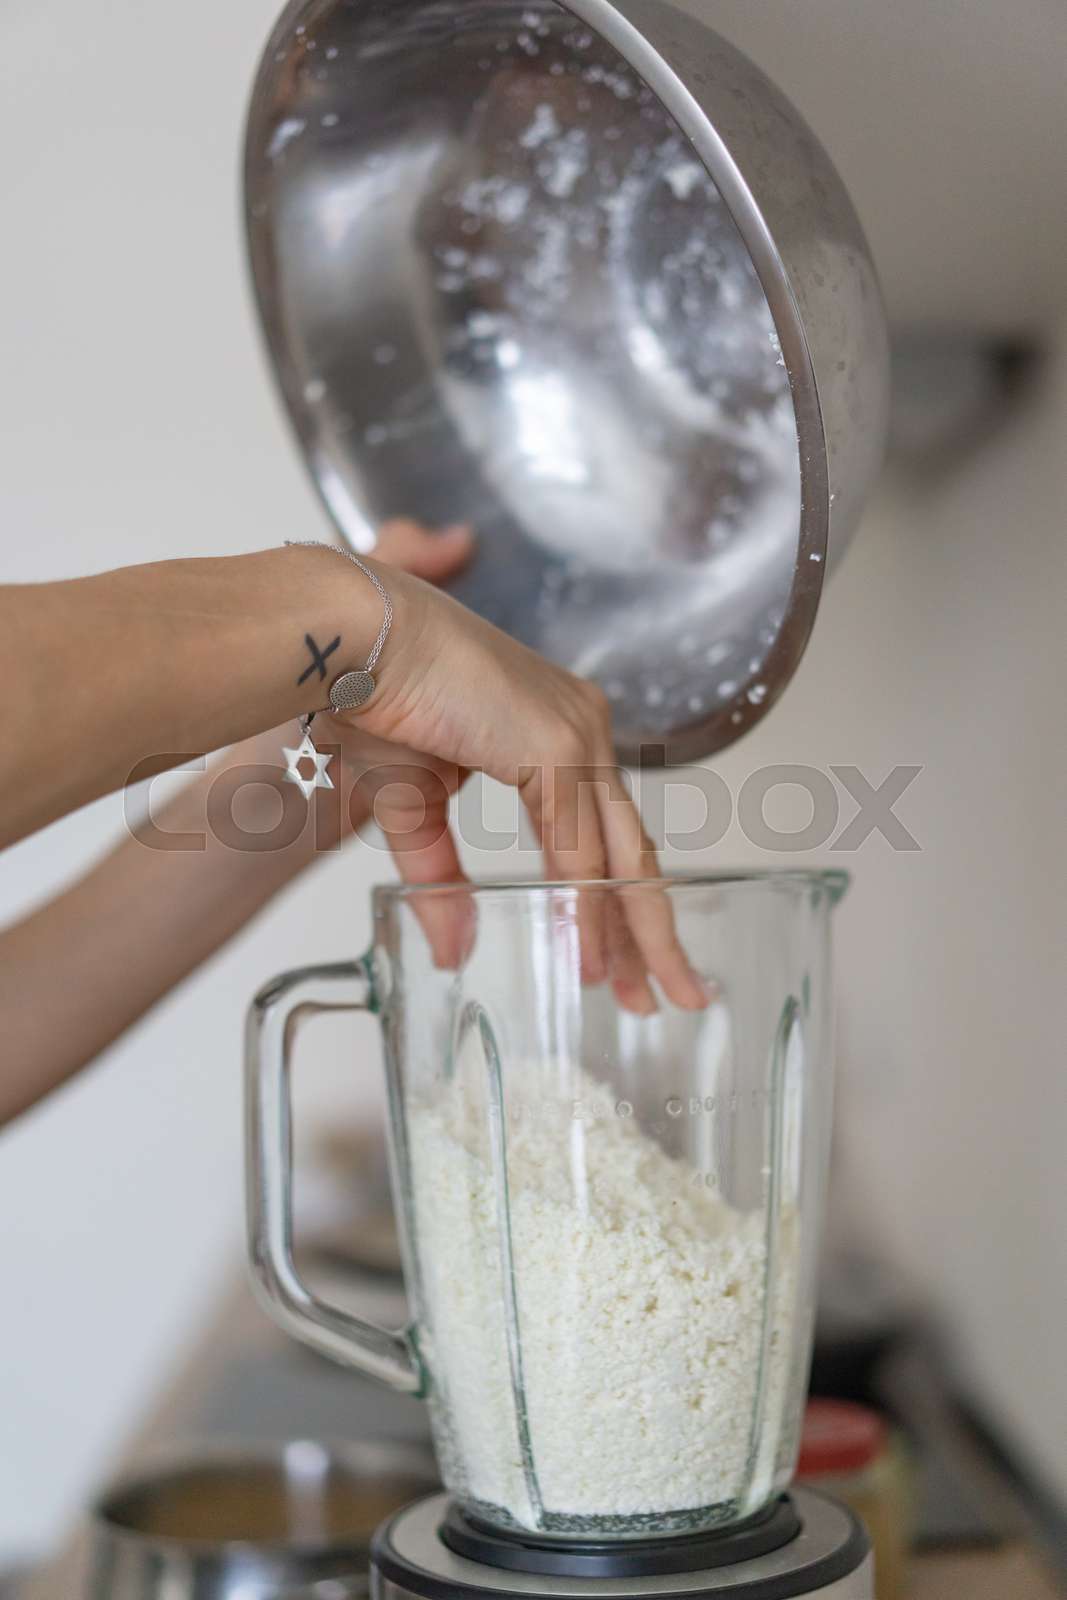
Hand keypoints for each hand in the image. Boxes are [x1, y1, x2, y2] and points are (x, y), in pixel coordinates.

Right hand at [315, 524, 705, 1013]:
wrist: (352, 639)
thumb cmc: (373, 695)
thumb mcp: (412, 807)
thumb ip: (442, 879)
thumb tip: (453, 953)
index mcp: (556, 735)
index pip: (601, 837)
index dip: (612, 904)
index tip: (618, 963)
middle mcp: (581, 731)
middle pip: (630, 851)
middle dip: (650, 932)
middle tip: (675, 996)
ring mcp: (578, 735)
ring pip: (620, 855)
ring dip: (636, 933)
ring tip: (651, 998)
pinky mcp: (560, 743)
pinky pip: (577, 848)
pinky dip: (585, 907)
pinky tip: (590, 958)